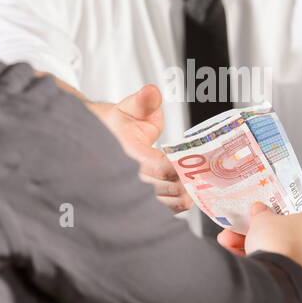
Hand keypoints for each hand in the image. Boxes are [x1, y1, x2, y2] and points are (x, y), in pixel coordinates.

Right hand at [88, 84, 192, 213]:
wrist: (100, 137)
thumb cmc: (118, 123)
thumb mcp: (130, 106)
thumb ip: (144, 100)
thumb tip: (151, 92)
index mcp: (125, 152)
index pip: (155, 166)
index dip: (175, 168)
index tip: (191, 165)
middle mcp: (125, 175)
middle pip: (158, 189)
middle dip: (181, 187)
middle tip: (201, 182)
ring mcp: (128, 190)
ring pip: (156, 204)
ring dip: (178, 200)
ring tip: (195, 193)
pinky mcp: (135, 198)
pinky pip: (155, 209)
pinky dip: (172, 207)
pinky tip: (185, 200)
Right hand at [219, 201, 301, 283]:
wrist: (277, 279)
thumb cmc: (278, 243)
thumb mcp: (263, 218)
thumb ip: (261, 213)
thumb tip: (260, 211)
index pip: (297, 213)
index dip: (276, 212)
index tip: (262, 213)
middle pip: (285, 235)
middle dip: (259, 233)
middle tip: (241, 229)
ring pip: (279, 254)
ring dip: (254, 248)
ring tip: (230, 245)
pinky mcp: (300, 284)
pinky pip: (278, 270)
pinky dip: (261, 266)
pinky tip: (241, 262)